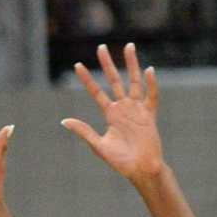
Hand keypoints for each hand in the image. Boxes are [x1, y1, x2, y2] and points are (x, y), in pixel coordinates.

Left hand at [61, 42, 164, 183]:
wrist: (140, 170)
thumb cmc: (120, 161)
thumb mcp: (98, 145)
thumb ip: (84, 131)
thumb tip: (64, 120)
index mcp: (110, 114)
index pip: (96, 92)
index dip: (87, 79)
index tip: (77, 65)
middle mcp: (123, 108)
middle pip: (114, 80)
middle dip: (107, 64)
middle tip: (101, 47)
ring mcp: (137, 109)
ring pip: (134, 82)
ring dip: (132, 64)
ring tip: (129, 47)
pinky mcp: (149, 115)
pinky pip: (152, 96)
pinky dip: (151, 84)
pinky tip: (149, 71)